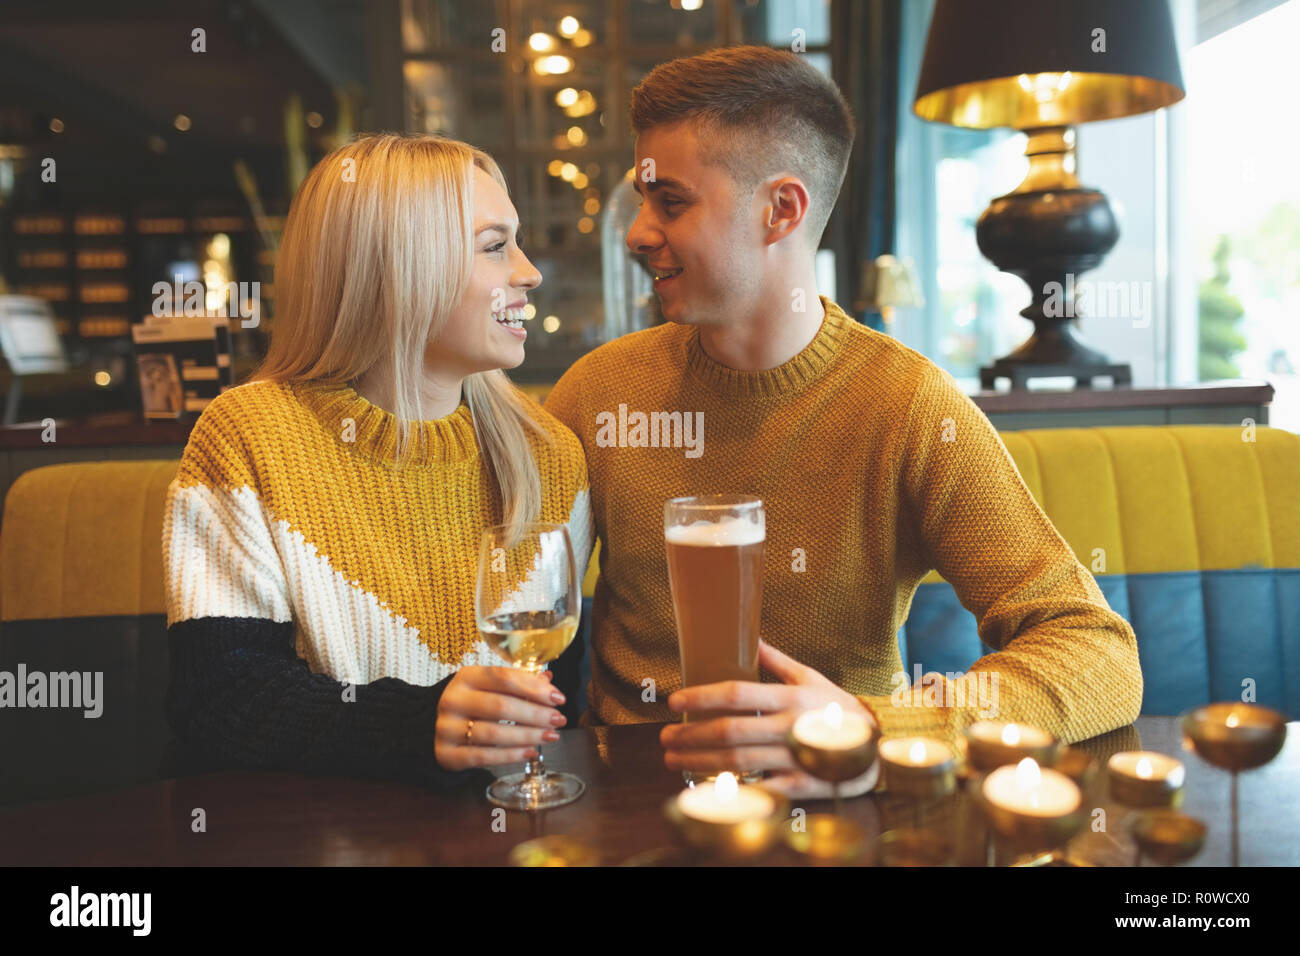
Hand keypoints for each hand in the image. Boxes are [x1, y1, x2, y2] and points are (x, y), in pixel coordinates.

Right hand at [435, 666, 566, 770]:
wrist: (433, 726)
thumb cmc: (473, 703)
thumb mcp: (491, 687)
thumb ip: (519, 683)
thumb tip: (548, 682)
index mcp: (466, 677)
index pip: (503, 677)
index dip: (533, 687)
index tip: (558, 698)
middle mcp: (453, 700)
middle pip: (500, 706)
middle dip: (535, 714)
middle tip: (559, 720)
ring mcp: (446, 728)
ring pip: (493, 733)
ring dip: (528, 735)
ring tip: (550, 736)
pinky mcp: (446, 754)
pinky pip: (483, 756)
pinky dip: (511, 755)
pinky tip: (530, 752)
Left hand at [660, 640, 878, 798]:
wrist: (879, 748)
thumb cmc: (839, 710)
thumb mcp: (813, 679)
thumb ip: (778, 662)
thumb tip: (751, 638)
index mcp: (791, 697)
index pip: (737, 693)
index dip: (702, 696)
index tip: (674, 701)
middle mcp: (792, 726)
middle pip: (730, 730)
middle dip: (691, 734)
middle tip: (665, 738)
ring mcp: (797, 758)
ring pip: (739, 761)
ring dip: (701, 761)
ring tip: (675, 760)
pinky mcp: (802, 786)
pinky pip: (760, 790)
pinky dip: (732, 791)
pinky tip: (707, 788)